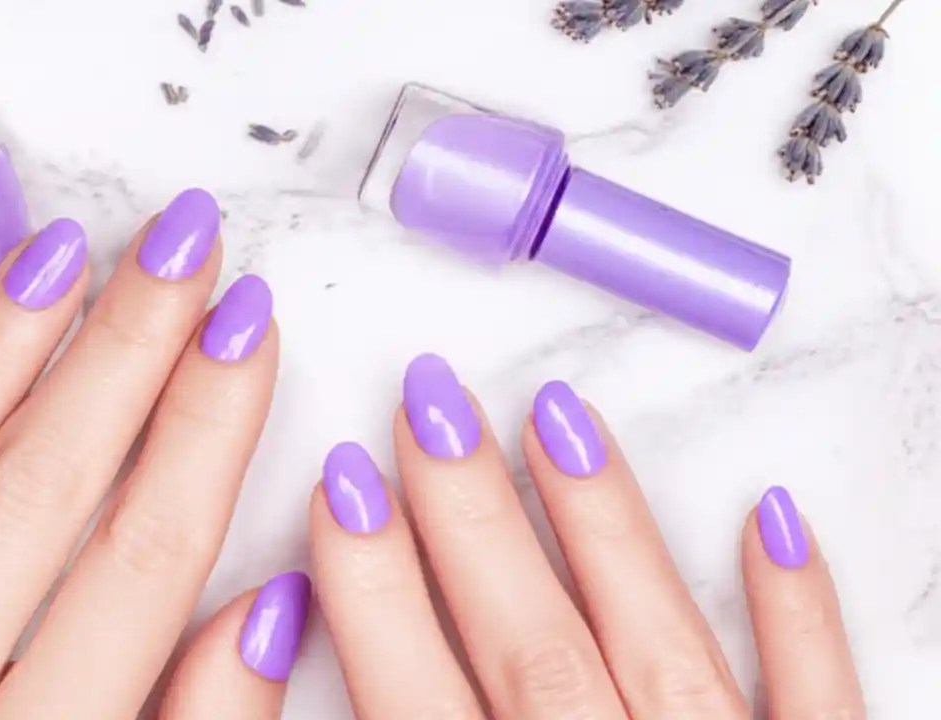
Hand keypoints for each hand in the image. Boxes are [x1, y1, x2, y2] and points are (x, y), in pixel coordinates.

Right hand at [311, 355, 864, 718]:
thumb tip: (296, 661)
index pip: (417, 699)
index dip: (373, 588)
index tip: (341, 486)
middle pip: (533, 650)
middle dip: (471, 519)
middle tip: (430, 405)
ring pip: (660, 650)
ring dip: (605, 526)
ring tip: (559, 416)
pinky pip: (818, 703)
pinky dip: (798, 613)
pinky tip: (770, 518)